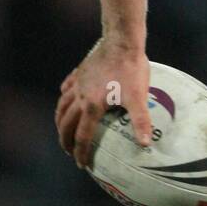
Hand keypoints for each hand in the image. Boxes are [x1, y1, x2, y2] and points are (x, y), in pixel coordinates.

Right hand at [56, 40, 150, 168]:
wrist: (121, 41)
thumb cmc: (131, 70)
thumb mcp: (138, 98)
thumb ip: (141, 122)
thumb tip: (146, 144)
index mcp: (92, 106)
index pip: (83, 136)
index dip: (81, 152)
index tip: (82, 164)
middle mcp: (80, 96)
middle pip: (66, 124)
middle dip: (66, 140)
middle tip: (69, 151)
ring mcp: (78, 83)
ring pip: (62, 106)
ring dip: (60, 121)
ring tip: (63, 130)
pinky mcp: (79, 72)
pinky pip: (66, 88)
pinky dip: (64, 98)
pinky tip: (67, 99)